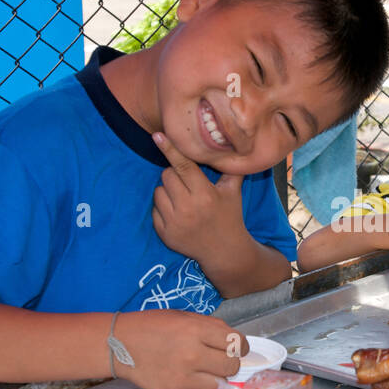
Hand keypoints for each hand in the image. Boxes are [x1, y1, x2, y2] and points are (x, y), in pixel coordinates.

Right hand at [111, 309, 247, 388]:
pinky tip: (193, 382)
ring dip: (216, 379)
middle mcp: (191, 354)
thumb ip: (211, 328)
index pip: (237, 343)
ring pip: (220, 386)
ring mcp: (182, 378)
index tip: (236, 348)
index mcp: (196, 330)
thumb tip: (237, 345)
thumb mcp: (185, 317)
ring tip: (203, 371)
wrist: (119, 344)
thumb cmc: (154, 327)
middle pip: (232, 366)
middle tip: (218, 360)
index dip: (240, 346)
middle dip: (229, 362)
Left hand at [151, 132, 246, 260]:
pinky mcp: (165, 234)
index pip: (184, 166)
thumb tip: (231, 146)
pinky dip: (163, 208)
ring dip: (167, 191)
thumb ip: (231, 169)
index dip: (170, 149)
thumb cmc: (229, 216)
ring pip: (158, 192)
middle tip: (187, 184)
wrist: (224, 252)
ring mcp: (175, 222)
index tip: (157, 136)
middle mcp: (188, 208)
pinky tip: (178, 214)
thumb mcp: (233, 192)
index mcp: (205, 195)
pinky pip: (154, 210)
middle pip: (167, 175)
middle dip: (175, 175)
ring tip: (183, 200)